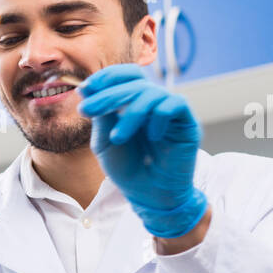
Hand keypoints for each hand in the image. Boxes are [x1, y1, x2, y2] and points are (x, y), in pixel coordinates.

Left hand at [78, 64, 206, 238]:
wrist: (149, 195)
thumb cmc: (127, 170)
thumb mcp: (105, 143)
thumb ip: (101, 117)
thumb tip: (89, 90)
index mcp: (132, 104)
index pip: (124, 77)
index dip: (106, 78)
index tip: (85, 90)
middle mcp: (152, 103)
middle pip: (134, 83)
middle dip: (108, 95)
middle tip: (87, 110)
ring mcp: (169, 112)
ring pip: (151, 94)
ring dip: (131, 114)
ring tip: (118, 137)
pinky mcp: (187, 123)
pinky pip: (175, 104)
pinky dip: (159, 117)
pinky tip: (152, 136)